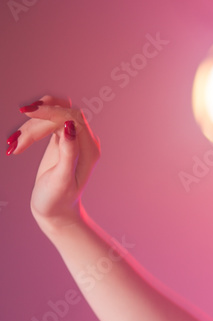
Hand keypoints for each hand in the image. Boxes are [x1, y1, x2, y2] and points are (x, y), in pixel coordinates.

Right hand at [8, 96, 100, 232]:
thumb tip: (69, 125)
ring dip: (29, 128)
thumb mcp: (62, 178)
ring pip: (50, 116)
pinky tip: (16, 142)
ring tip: (14, 146)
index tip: (27, 112)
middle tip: (17, 140)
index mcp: (90, 148)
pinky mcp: (59, 140)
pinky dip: (29, 130)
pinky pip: (44, 123)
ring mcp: (72, 138)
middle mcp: (84, 140)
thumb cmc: (59, 199)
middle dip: (36, 122)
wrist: (55, 210)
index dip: (50, 110)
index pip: (73, 116)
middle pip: (60, 112)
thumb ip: (69, 152)